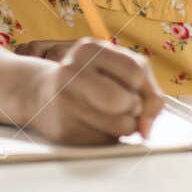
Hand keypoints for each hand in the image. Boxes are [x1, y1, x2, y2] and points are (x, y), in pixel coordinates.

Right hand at [20, 37, 165, 145]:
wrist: (44, 96)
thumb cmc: (92, 80)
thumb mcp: (119, 69)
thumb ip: (147, 90)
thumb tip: (146, 127)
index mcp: (88, 49)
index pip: (136, 71)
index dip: (146, 87)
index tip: (136, 91)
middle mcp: (71, 72)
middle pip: (125, 100)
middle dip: (135, 108)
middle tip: (125, 105)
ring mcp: (64, 102)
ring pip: (122, 126)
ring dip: (127, 126)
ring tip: (111, 115)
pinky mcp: (64, 131)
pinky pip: (107, 142)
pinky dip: (110, 137)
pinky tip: (94, 125)